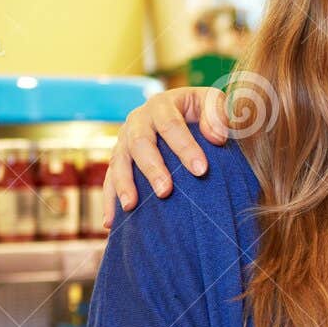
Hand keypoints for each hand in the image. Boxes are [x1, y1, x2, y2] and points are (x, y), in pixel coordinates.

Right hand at [106, 86, 229, 223]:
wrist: (188, 114)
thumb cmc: (205, 112)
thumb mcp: (215, 104)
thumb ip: (218, 116)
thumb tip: (216, 137)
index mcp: (162, 105)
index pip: (171, 125)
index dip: (185, 146)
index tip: (201, 170)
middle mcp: (138, 120)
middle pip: (140, 143)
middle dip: (152, 168)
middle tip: (166, 192)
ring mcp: (125, 140)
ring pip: (120, 161)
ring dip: (123, 185)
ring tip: (131, 206)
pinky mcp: (120, 159)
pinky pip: (110, 179)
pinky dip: (109, 200)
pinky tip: (111, 222)